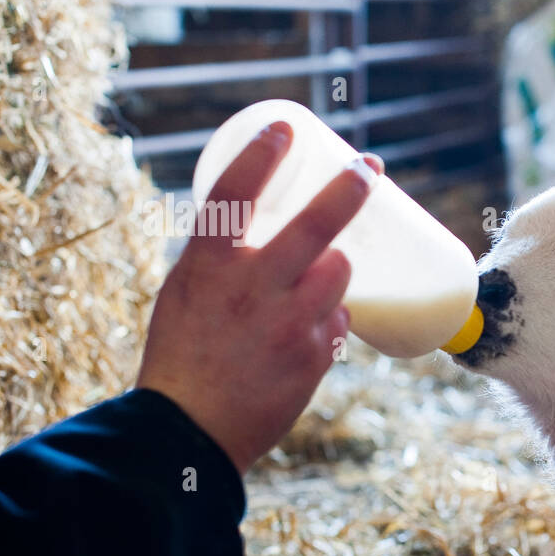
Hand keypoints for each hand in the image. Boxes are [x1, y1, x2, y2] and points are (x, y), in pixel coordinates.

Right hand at [137, 122, 383, 473]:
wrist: (190, 430)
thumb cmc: (184, 356)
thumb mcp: (187, 293)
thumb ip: (229, 262)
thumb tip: (275, 233)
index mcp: (207, 265)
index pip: (235, 192)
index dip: (263, 153)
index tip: (286, 125)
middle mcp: (250, 286)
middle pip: (317, 223)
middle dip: (351, 187)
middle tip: (370, 167)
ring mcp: (288, 322)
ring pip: (339, 271)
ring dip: (336, 267)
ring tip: (317, 278)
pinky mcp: (315, 355)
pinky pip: (339, 321)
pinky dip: (330, 320)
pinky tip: (307, 334)